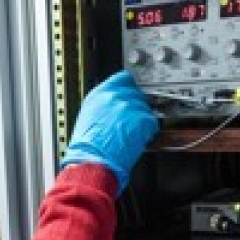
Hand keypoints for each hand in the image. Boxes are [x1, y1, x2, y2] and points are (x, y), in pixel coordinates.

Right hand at [60, 70, 158, 193]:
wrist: (92, 160)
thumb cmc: (87, 147)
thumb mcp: (89, 116)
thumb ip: (103, 105)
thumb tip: (112, 105)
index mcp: (99, 93)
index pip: (123, 78)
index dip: (129, 88)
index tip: (132, 94)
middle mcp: (115, 96)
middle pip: (137, 93)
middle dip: (136, 107)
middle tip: (131, 121)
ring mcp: (129, 107)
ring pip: (146, 108)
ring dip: (142, 121)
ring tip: (132, 134)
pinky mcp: (141, 119)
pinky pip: (152, 122)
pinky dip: (149, 132)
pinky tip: (138, 139)